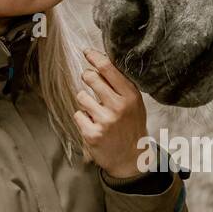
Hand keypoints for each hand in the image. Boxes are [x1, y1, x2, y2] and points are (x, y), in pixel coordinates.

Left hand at [73, 47, 148, 177]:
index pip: (108, 69)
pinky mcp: (92, 134)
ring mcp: (105, 121)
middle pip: (90, 77)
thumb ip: (121, 85)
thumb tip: (100, 61)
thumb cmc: (131, 126)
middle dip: (87, 77)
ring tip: (96, 111)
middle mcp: (118, 107)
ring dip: (85, 101)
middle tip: (90, 81)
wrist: (131, 159)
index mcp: (130, 96)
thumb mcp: (134, 103)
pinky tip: (94, 125)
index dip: (94, 57)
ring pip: (81, 96)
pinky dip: (83, 119)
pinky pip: (78, 115)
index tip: (86, 52)